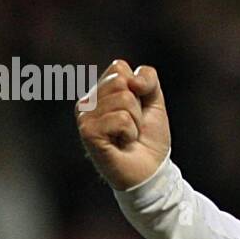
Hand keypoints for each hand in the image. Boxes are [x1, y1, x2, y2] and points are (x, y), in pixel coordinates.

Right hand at [75, 59, 171, 190]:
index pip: (119, 67)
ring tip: (128, 136)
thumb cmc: (149, 139)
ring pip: (123, 99)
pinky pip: (120, 118)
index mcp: (100, 91)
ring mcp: (85, 116)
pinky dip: (130, 132)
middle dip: (137, 105)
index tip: (138, 109)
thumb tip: (131, 80)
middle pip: (120, 81)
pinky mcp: (87, 132)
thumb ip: (148, 79)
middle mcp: (88, 101)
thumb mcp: (154, 102)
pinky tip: (122, 144)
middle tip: (133, 125)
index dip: (139, 87)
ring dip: (135, 121)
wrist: (151, 170)